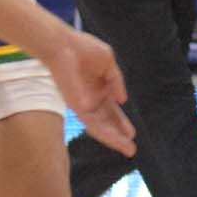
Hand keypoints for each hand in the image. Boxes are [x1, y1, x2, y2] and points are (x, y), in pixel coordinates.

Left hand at [39, 29, 134, 156]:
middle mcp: (91, 99)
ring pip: (101, 128)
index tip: (132, 133)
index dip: (121, 121)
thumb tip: (123, 100)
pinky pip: (92, 124)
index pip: (111, 110)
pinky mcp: (77, 107)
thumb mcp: (107, 63)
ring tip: (129, 150)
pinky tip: (116, 140)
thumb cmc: (83, 49)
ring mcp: (84, 104)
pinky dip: (105, 133)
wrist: (63, 46)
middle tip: (131, 148)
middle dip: (119, 134)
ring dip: (115, 139)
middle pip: (107, 122)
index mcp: (98, 88)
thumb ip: (116, 81)